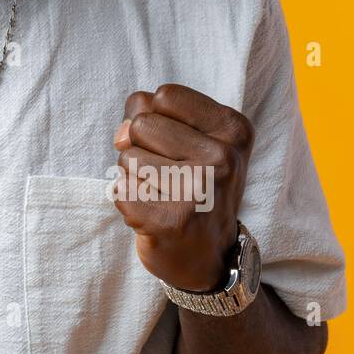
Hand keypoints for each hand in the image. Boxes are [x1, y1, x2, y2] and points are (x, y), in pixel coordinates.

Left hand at [112, 83, 253, 291]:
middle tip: (169, 177)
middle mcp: (223, 157)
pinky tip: (154, 215)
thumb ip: (152, 115)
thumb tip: (122, 132)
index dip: (157, 118)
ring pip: (127, 157)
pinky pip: (120, 190)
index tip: (177, 147)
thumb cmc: (194, 186)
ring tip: (163, 196)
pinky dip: (128, 202)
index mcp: (233, 129)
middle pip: (140, 124)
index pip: (164, 96)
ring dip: (134, 177)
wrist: (208, 257)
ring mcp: (199, 190)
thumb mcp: (190, 138)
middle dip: (142, 148)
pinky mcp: (171, 220)